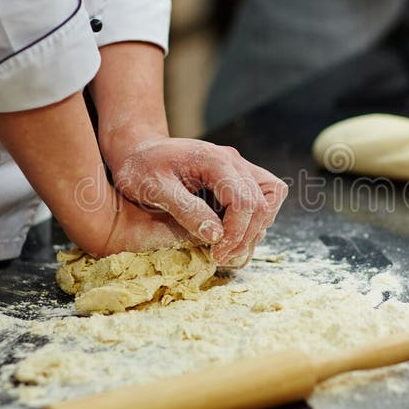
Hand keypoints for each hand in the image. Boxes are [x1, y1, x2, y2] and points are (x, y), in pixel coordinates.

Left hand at [107, 138, 287, 266]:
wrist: (139, 150)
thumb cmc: (141, 168)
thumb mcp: (155, 190)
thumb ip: (186, 210)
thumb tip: (216, 236)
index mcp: (215, 160)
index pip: (245, 201)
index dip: (236, 233)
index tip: (216, 254)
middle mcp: (234, 162)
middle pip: (263, 204)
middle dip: (247, 236)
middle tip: (222, 258)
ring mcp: (238, 169)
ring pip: (268, 202)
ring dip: (253, 232)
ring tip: (227, 252)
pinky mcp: (236, 179)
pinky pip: (260, 201)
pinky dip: (250, 224)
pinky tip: (228, 240)